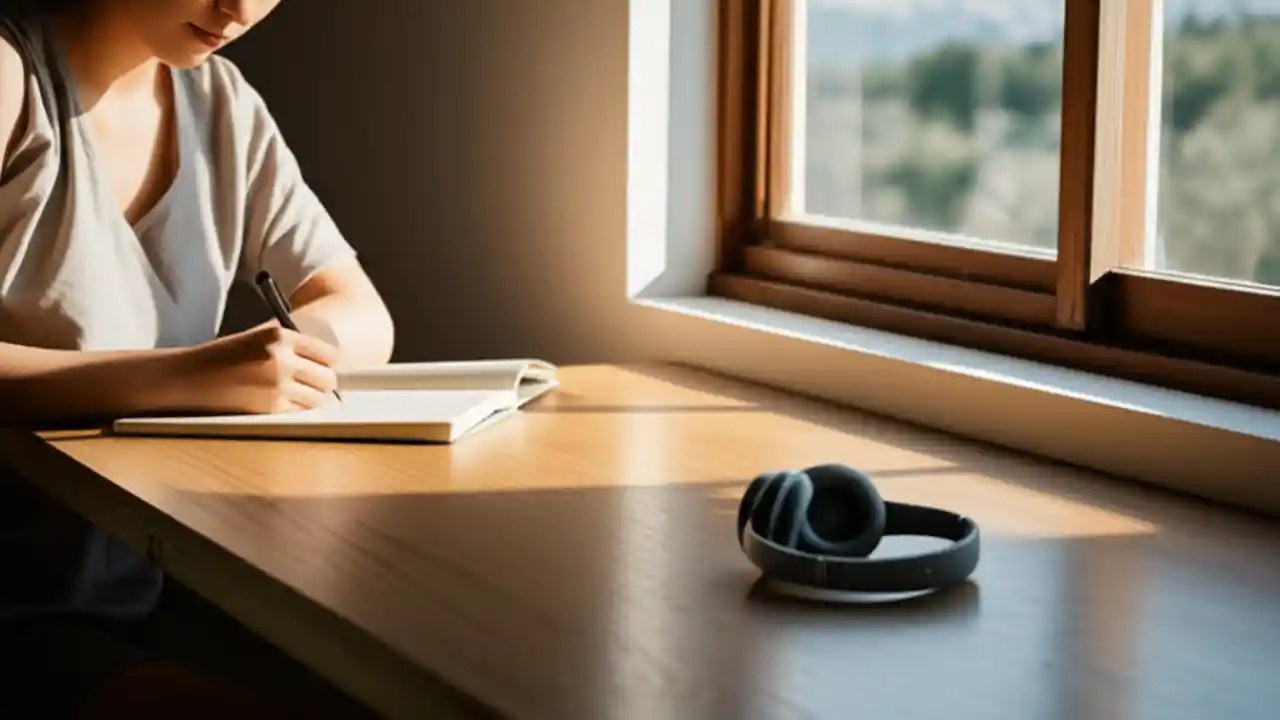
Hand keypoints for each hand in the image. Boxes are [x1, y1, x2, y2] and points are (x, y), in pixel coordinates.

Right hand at [177, 324, 338, 413]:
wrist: (190, 378)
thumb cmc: (221, 356)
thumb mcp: (255, 336)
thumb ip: (286, 339)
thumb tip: (317, 349)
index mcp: (279, 336)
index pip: (328, 352)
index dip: (328, 361)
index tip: (324, 365)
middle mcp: (282, 359)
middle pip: (328, 377)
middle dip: (324, 381)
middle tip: (316, 382)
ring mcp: (278, 385)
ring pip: (318, 397)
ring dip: (313, 397)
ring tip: (300, 393)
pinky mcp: (270, 407)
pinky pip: (301, 410)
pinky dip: (298, 408)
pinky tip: (286, 401)